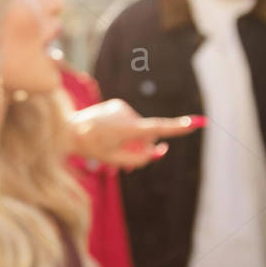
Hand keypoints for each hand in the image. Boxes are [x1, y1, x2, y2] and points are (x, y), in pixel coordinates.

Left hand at [67, 99, 204, 169]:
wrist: (68, 130)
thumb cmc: (91, 148)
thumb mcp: (116, 160)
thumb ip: (140, 159)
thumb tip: (160, 150)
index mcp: (128, 129)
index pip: (159, 128)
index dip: (179, 128)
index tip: (197, 123)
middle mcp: (128, 114)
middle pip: (148, 136)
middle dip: (142, 147)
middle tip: (121, 161)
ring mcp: (123, 108)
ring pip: (139, 129)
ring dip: (131, 140)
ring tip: (109, 145)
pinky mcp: (118, 105)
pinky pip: (130, 121)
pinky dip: (125, 130)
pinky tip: (107, 134)